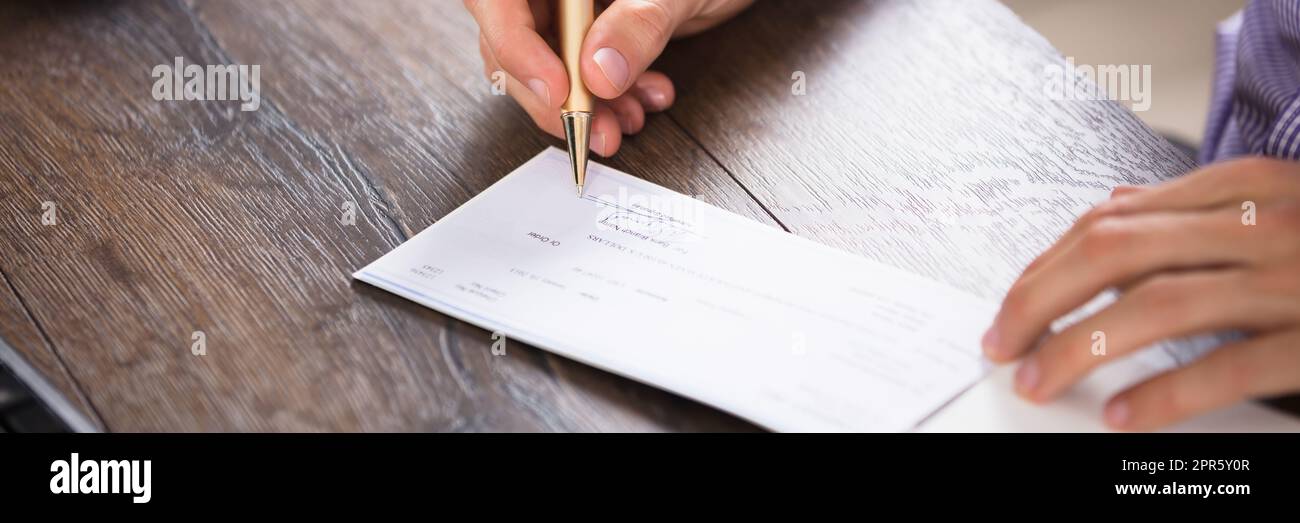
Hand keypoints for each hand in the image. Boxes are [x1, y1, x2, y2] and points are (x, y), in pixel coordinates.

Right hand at [464, 0, 752, 155]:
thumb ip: (638, 24)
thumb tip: (597, 71)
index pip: (498, 0)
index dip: (515, 46)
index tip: (557, 90)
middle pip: (512, 38)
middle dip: (552, 94)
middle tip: (591, 128)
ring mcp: (568, 7)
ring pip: (543, 63)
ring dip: (582, 106)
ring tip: (624, 122)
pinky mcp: (587, 32)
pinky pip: (575, 72)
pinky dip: (605, 99)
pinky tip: (640, 102)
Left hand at [982, 157, 1299, 429]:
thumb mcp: (1280, 211)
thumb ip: (1201, 210)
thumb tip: (1117, 208)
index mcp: (1249, 189)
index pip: (1112, 221)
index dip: (1045, 266)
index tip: (1009, 307)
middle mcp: (1266, 224)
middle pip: (1115, 252)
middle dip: (1040, 301)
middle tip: (1001, 344)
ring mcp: (1293, 279)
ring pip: (1157, 304)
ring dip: (1078, 347)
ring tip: (1036, 380)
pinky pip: (1227, 367)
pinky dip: (1164, 392)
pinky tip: (1120, 413)